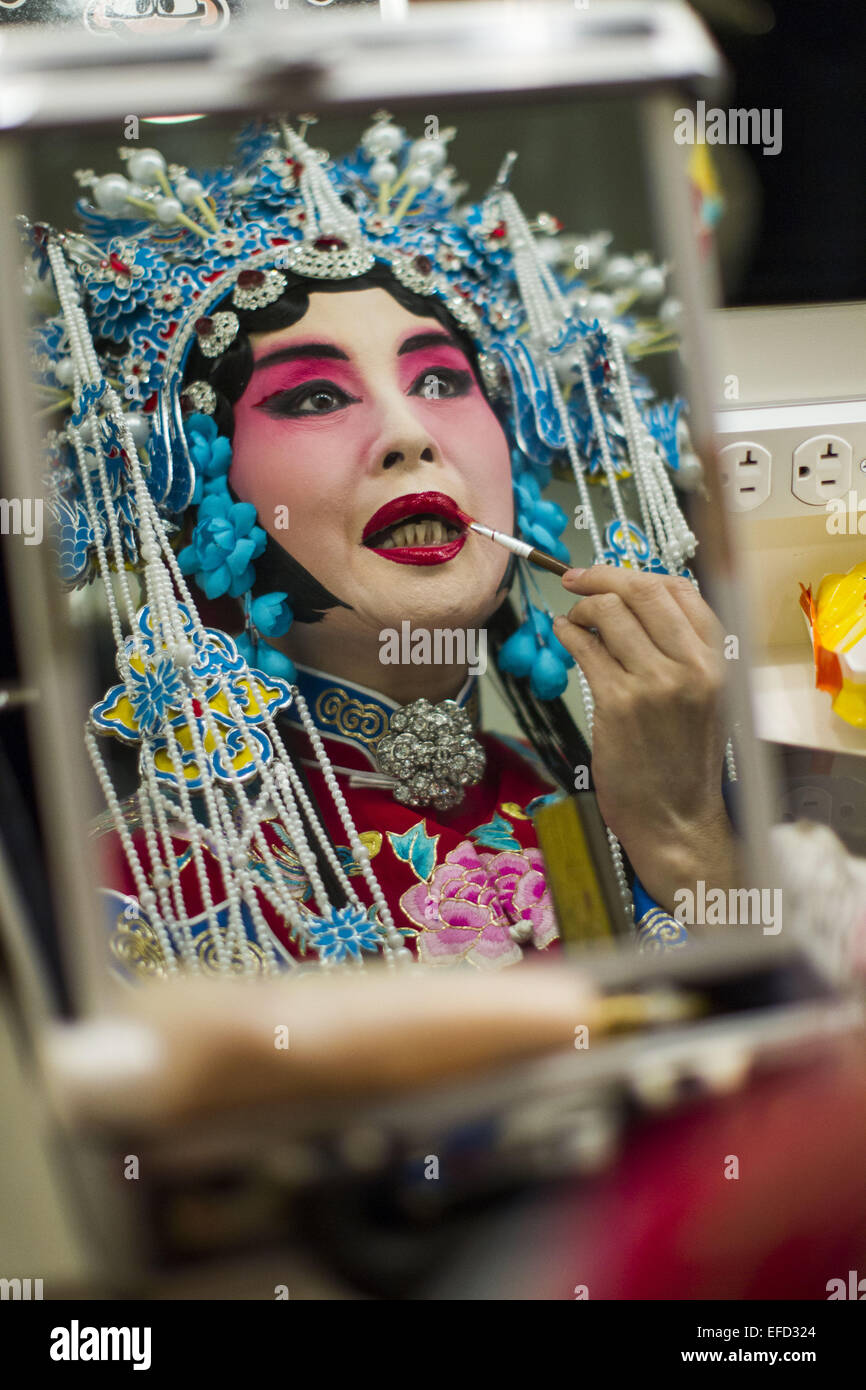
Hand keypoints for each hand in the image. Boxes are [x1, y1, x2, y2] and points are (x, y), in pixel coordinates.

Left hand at [553, 566, 736, 913]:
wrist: (676, 819)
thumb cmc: (684, 762)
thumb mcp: (705, 700)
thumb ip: (682, 653)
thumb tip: (635, 605)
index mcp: (718, 661)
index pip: (681, 590)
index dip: (637, 574)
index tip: (609, 575)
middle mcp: (693, 666)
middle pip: (643, 590)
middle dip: (601, 575)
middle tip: (575, 579)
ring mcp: (655, 683)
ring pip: (609, 613)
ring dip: (581, 608)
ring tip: (572, 621)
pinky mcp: (618, 703)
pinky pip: (585, 648)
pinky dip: (568, 634)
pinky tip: (564, 638)